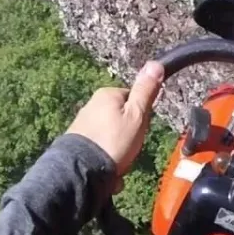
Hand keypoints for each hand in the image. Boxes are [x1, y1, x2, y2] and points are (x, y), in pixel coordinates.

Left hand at [67, 60, 164, 176]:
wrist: (82, 170)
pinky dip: (106, 156)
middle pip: (122, 118)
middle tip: (129, 147)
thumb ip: (146, 91)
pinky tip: (108, 168)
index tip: (139, 129)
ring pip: (111, 134)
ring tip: (118, 161)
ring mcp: (83, 123)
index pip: (133, 100)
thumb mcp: (137, 115)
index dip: (141, 116)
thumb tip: (156, 64)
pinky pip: (100, 147)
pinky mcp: (77, 141)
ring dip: (118, 148)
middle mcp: (92, 105)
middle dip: (128, 134)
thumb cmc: (114, 141)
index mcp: (107, 94)